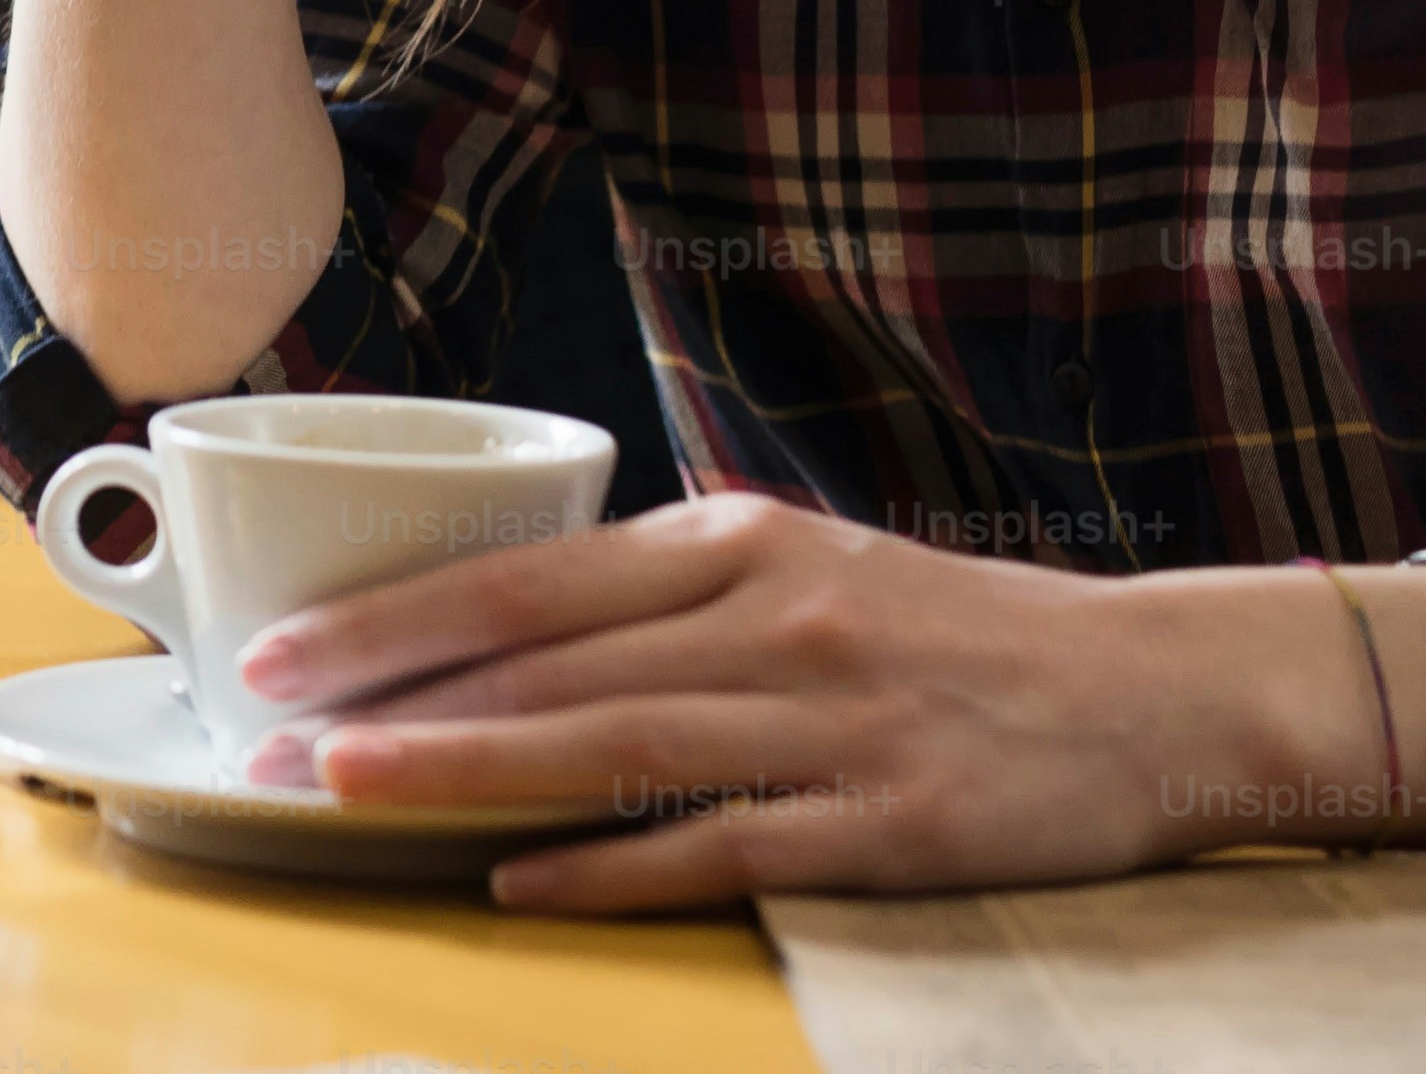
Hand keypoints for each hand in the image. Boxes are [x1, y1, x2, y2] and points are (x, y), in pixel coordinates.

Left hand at [231, 492, 1325, 910]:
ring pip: (613, 743)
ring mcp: (833, 717)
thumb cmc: (950, 636)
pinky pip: (726, 845)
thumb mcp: (803, 568)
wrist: (1158, 692)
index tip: (275, 646)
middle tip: (267, 730)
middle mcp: (775, 614)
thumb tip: (497, 629)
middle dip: (393, 696)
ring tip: (349, 790)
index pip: (527, 576)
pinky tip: (521, 883)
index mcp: (738, 541)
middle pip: (548, 659)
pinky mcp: (891, 819)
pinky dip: (614, 867)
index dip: (392, 614)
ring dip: (468, 768)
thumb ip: (666, 593)